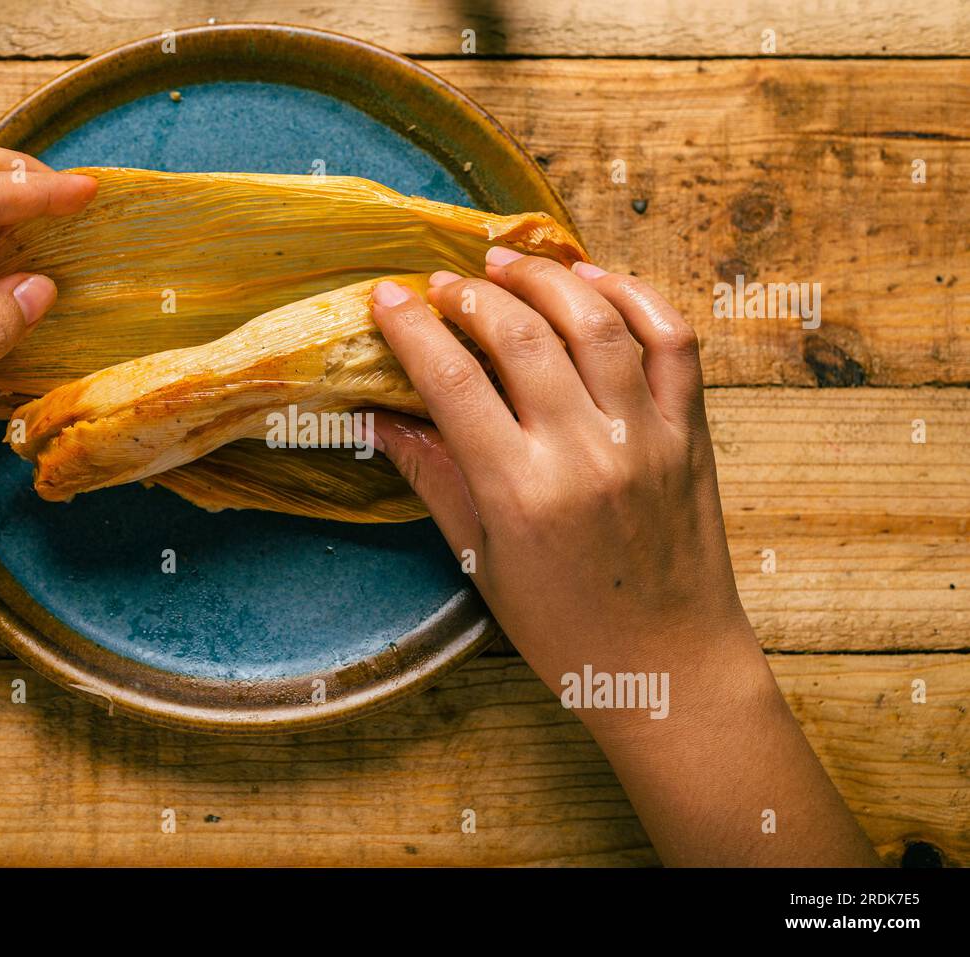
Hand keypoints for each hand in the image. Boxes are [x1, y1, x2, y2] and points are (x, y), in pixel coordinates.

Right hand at [368, 251, 877, 865]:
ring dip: (546, 278)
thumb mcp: (483, 561)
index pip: (453, 380)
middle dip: (471, 294)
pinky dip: (635, 296)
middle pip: (520, 334)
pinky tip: (596, 280)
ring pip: (595, 320)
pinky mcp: (692, 433)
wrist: (670, 668)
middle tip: (443, 284)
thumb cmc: (564, 629)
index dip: (412, 329)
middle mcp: (585, 452)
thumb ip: (434, 480)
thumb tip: (378, 420)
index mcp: (521, 491)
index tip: (387, 297)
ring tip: (508, 263)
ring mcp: (647, 436)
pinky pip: (672, 341)